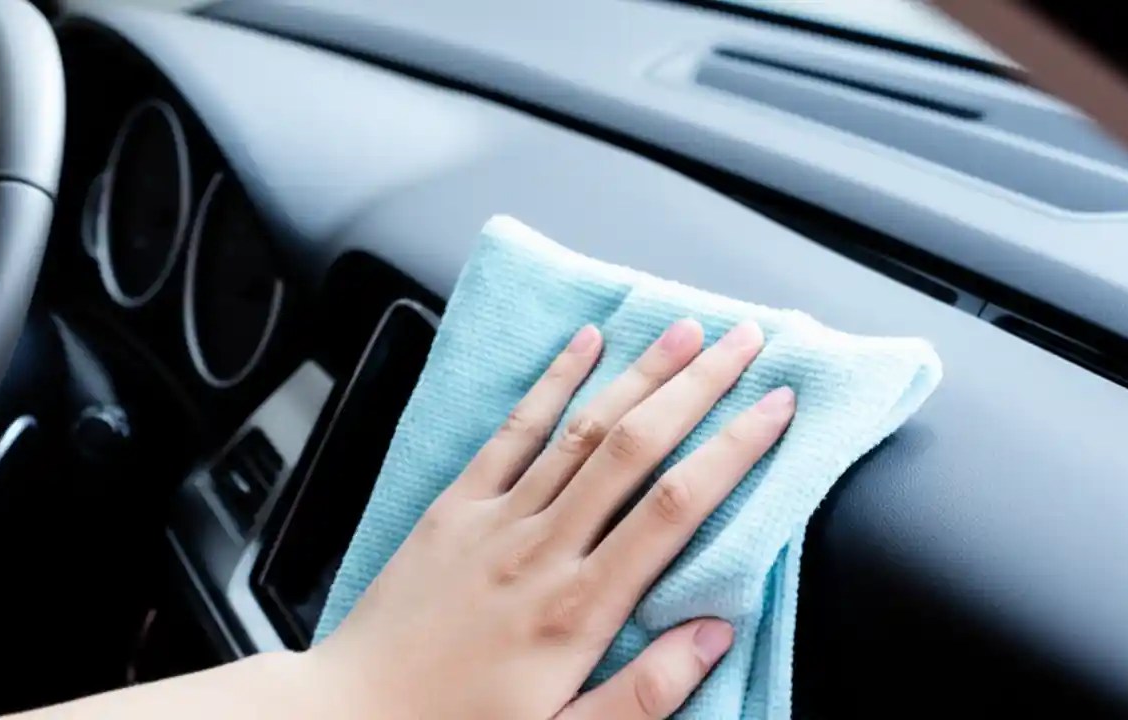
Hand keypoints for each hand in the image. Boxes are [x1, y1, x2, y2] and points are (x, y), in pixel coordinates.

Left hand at [313, 319, 794, 718]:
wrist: (352, 716)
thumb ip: (644, 694)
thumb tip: (714, 634)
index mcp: (580, 608)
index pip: (675, 508)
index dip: (732, 450)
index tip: (775, 407)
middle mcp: (542, 549)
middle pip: (636, 448)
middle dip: (698, 387)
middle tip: (747, 341)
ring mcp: (495, 519)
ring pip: (581, 429)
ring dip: (639, 373)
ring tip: (686, 329)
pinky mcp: (454, 507)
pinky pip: (509, 432)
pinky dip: (549, 383)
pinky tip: (582, 343)